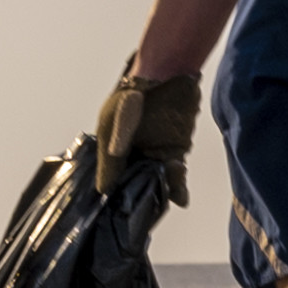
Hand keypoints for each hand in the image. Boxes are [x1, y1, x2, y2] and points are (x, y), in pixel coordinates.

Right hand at [93, 69, 199, 204]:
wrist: (171, 73)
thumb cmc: (140, 88)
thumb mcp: (125, 114)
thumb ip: (119, 140)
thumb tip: (107, 176)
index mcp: (112, 144)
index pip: (109, 173)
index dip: (111, 190)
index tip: (112, 211)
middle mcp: (132, 153)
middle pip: (131, 182)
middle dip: (135, 198)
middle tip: (140, 215)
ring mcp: (153, 154)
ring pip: (154, 183)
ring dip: (158, 194)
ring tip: (161, 206)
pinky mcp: (174, 152)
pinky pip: (174, 176)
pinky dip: (178, 189)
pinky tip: (180, 198)